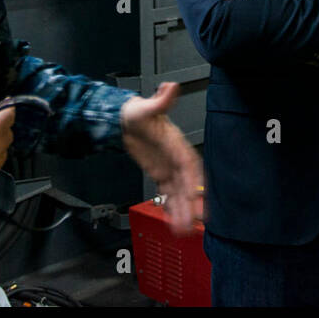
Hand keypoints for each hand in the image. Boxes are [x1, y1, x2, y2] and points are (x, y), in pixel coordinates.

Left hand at [121, 83, 205, 234]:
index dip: (193, 180)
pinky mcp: (160, 174)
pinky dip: (172, 207)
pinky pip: (168, 194)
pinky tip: (174, 221)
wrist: (124, 121)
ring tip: (184, 229)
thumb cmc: (136, 113)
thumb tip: (170, 87)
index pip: (188, 164)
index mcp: (176, 144)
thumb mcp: (145, 107)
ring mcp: (169, 168)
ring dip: (182, 211)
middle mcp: (176, 158)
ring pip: (179, 193)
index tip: (195, 194)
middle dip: (191, 204)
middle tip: (194, 221)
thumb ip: (160, 100)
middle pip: (187, 184)